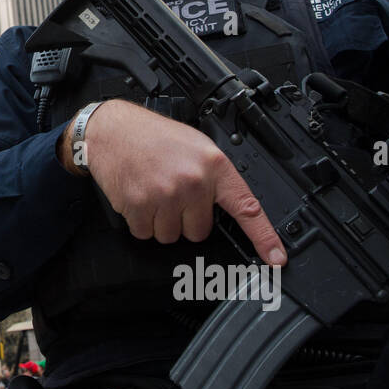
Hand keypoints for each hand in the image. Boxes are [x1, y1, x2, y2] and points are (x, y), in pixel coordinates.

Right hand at [63, 100, 285, 264]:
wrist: (112, 130)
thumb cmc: (153, 137)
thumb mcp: (195, 146)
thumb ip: (213, 176)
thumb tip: (227, 207)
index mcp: (213, 166)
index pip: (246, 207)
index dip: (264, 236)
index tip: (276, 258)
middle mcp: (193, 182)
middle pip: (199, 232)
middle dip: (185, 220)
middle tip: (172, 194)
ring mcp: (165, 195)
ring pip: (171, 236)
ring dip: (161, 222)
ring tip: (153, 192)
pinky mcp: (140, 206)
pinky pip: (145, 234)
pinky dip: (140, 222)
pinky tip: (138, 197)